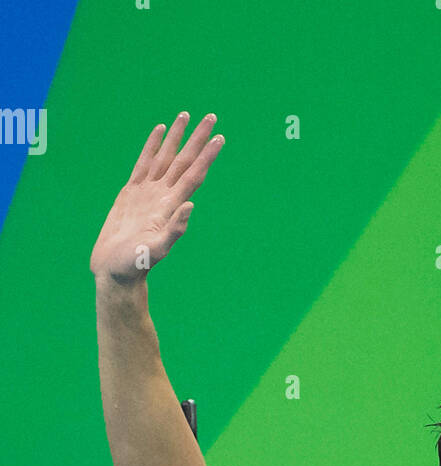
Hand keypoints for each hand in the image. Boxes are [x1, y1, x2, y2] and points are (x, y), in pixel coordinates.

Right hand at [90, 113, 223, 284]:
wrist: (115, 270)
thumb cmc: (135, 265)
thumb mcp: (156, 250)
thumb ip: (174, 230)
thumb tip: (190, 207)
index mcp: (171, 206)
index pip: (194, 175)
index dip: (207, 156)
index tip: (220, 138)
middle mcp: (163, 196)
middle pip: (184, 160)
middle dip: (197, 138)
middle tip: (211, 116)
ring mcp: (148, 193)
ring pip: (165, 157)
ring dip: (176, 137)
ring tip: (186, 116)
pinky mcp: (131, 192)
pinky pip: (144, 163)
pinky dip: (152, 146)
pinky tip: (159, 131)